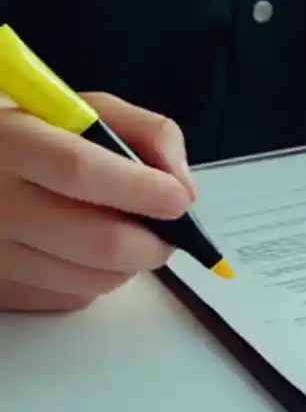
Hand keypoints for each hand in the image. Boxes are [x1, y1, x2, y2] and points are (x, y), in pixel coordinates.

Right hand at [0, 93, 195, 311]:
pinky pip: (73, 297)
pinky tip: (90, 251)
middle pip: (97, 241)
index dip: (140, 189)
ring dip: (132, 264)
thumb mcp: (90, 113)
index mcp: (12, 143)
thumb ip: (149, 135)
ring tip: (131, 235)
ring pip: (93, 279)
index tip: (178, 199)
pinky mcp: (1, 290)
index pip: (78, 171)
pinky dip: (99, 278)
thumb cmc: (45, 138)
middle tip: (171, 232)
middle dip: (153, 242)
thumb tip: (183, 188)